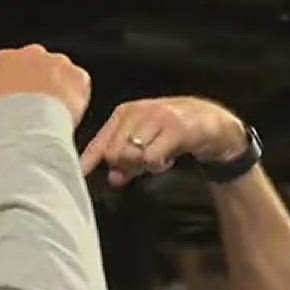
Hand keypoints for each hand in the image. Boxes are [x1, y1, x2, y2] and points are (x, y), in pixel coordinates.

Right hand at [0, 44, 89, 136]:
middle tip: (29, 114)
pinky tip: (62, 117)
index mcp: (3, 58)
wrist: (16, 133)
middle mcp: (32, 55)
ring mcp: (57, 65)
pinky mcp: (78, 78)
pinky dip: (74, 99)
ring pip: (59, 75)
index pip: (8, 68)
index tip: (10, 104)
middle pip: (36, 68)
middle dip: (34, 88)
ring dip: (54, 92)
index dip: (10, 89)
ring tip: (46, 120)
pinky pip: (78, 85)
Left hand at [80, 96, 249, 187]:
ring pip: (131, 156)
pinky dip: (158, 165)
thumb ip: (125, 163)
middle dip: (125, 166)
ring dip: (144, 166)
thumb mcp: (144, 145)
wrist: (212, 124)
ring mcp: (156, 117)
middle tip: (144, 164)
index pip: (99, 142)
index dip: (87, 160)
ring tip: (159, 157)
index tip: (76, 174)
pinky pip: (152, 158)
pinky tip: (168, 158)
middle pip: (113, 153)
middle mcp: (137, 112)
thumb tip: (113, 178)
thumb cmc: (172, 133)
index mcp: (124, 113)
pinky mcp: (175, 128)